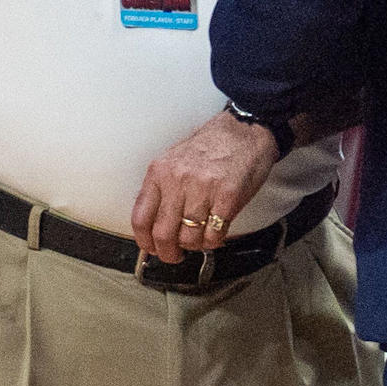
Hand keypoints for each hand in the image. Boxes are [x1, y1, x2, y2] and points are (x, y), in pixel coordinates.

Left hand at [127, 106, 282, 262]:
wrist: (245, 129)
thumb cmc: (211, 146)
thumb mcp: (174, 161)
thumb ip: (162, 188)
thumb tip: (153, 222)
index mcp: (159, 173)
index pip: (141, 218)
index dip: (144, 241)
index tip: (150, 248)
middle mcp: (177, 180)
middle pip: (163, 233)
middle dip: (168, 253)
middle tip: (174, 257)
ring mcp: (203, 188)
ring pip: (189, 237)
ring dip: (194, 246)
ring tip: (199, 242)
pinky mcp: (228, 195)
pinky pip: (215, 233)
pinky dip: (214, 242)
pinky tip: (216, 236)